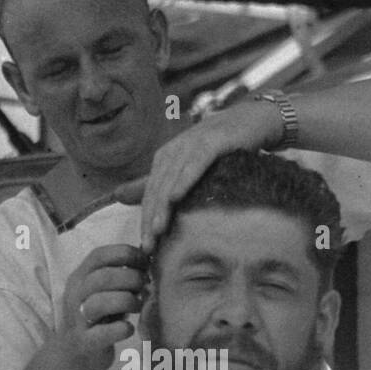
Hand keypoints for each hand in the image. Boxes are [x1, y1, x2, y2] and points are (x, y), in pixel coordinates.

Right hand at [57, 244, 147, 369]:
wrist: (73, 356)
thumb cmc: (97, 319)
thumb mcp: (104, 292)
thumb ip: (121, 275)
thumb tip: (149, 255)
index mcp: (80, 277)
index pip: (100, 255)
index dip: (126, 254)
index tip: (145, 263)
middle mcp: (75, 295)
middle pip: (103, 277)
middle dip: (132, 278)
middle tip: (146, 286)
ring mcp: (77, 320)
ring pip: (101, 303)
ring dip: (128, 301)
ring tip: (138, 306)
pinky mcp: (85, 343)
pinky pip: (104, 333)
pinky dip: (122, 329)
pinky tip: (129, 328)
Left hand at [112, 99, 280, 252]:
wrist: (252, 120)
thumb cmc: (221, 148)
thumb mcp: (186, 166)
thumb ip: (156, 183)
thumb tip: (118, 197)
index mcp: (164, 158)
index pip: (150, 194)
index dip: (145, 221)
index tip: (145, 249)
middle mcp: (173, 151)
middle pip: (157, 190)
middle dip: (150, 219)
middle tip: (148, 247)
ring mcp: (191, 145)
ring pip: (171, 180)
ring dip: (163, 206)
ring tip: (157, 230)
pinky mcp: (211, 142)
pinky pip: (195, 164)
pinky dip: (184, 179)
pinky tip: (176, 197)